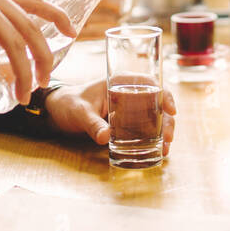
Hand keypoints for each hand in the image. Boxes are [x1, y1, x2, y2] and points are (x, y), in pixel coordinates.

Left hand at [45, 78, 177, 155]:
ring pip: (155, 116)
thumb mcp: (79, 112)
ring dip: (164, 131)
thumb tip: (105, 138)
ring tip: (166, 148)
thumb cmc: (69, 103)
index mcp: (120, 81)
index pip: (150, 82)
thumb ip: (92, 124)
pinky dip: (154, 137)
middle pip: (157, 102)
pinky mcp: (126, 121)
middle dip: (168, 120)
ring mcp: (129, 107)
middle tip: (169, 138)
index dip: (165, 94)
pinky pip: (145, 127)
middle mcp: (129, 92)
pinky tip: (158, 150)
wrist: (58, 112)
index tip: (171, 110)